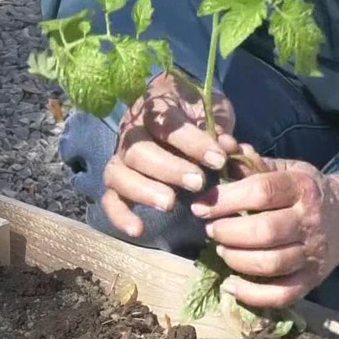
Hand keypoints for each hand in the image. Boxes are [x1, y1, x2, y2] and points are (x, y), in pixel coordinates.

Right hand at [101, 71, 239, 237]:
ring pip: (119, 174)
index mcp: (155, 108)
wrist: (182, 111)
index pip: (167, 124)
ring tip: (170, 204)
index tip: (219, 158)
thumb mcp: (213, 112)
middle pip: (138, 150)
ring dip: (144, 190)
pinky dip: (120, 216)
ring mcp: (120, 157)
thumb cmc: (198, 113)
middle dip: (169, 169)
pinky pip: (110, 199)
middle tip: (198, 182)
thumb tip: (228, 149)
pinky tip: (139, 230)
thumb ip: (219, 130)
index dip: (192, 142)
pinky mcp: (117, 182)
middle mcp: (131, 131)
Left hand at [191, 149, 338, 307]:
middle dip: (227, 232)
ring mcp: (312, 254)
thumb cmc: (307, 192)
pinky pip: (282, 294)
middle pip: (264, 231)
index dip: (226, 200)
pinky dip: (252, 295)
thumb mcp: (286, 170)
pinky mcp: (312, 280)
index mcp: (302, 188)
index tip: (201, 206)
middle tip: (210, 228)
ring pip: (270, 264)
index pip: (261, 191)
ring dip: (236, 259)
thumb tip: (219, 146)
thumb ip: (251, 163)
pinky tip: (230, 286)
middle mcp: (310, 221)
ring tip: (222, 249)